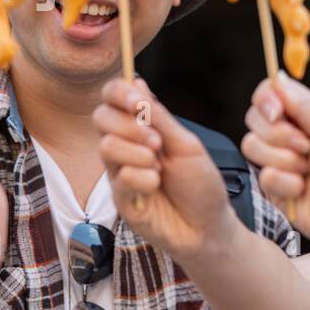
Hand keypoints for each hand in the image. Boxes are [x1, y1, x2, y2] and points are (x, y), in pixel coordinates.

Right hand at [94, 78, 236, 261]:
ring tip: (160, 168)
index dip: (119, 93)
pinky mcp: (119, 199)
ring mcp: (120, 173)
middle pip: (101, 118)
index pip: (113, 99)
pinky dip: (143, 180)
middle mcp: (126, 148)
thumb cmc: (201, 185)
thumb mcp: (186, 145)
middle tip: (158, 143)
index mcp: (142, 129)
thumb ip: (160, 118)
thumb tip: (138, 83)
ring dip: (138, 154)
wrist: (209, 227)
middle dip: (130, 126)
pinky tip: (156, 189)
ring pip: (106, 146)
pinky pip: (120, 178)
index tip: (138, 101)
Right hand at [243, 73, 309, 256]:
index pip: (269, 93)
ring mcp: (277, 159)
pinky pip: (262, 175)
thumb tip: (278, 78)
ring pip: (252, 146)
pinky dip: (286, 183)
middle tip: (308, 148)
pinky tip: (302, 189)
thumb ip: (305, 106)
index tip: (277, 113)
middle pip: (254, 118)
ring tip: (308, 171)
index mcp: (305, 116)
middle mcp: (287, 135)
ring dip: (286, 161)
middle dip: (280, 136)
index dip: (266, 100)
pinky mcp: (271, 184)